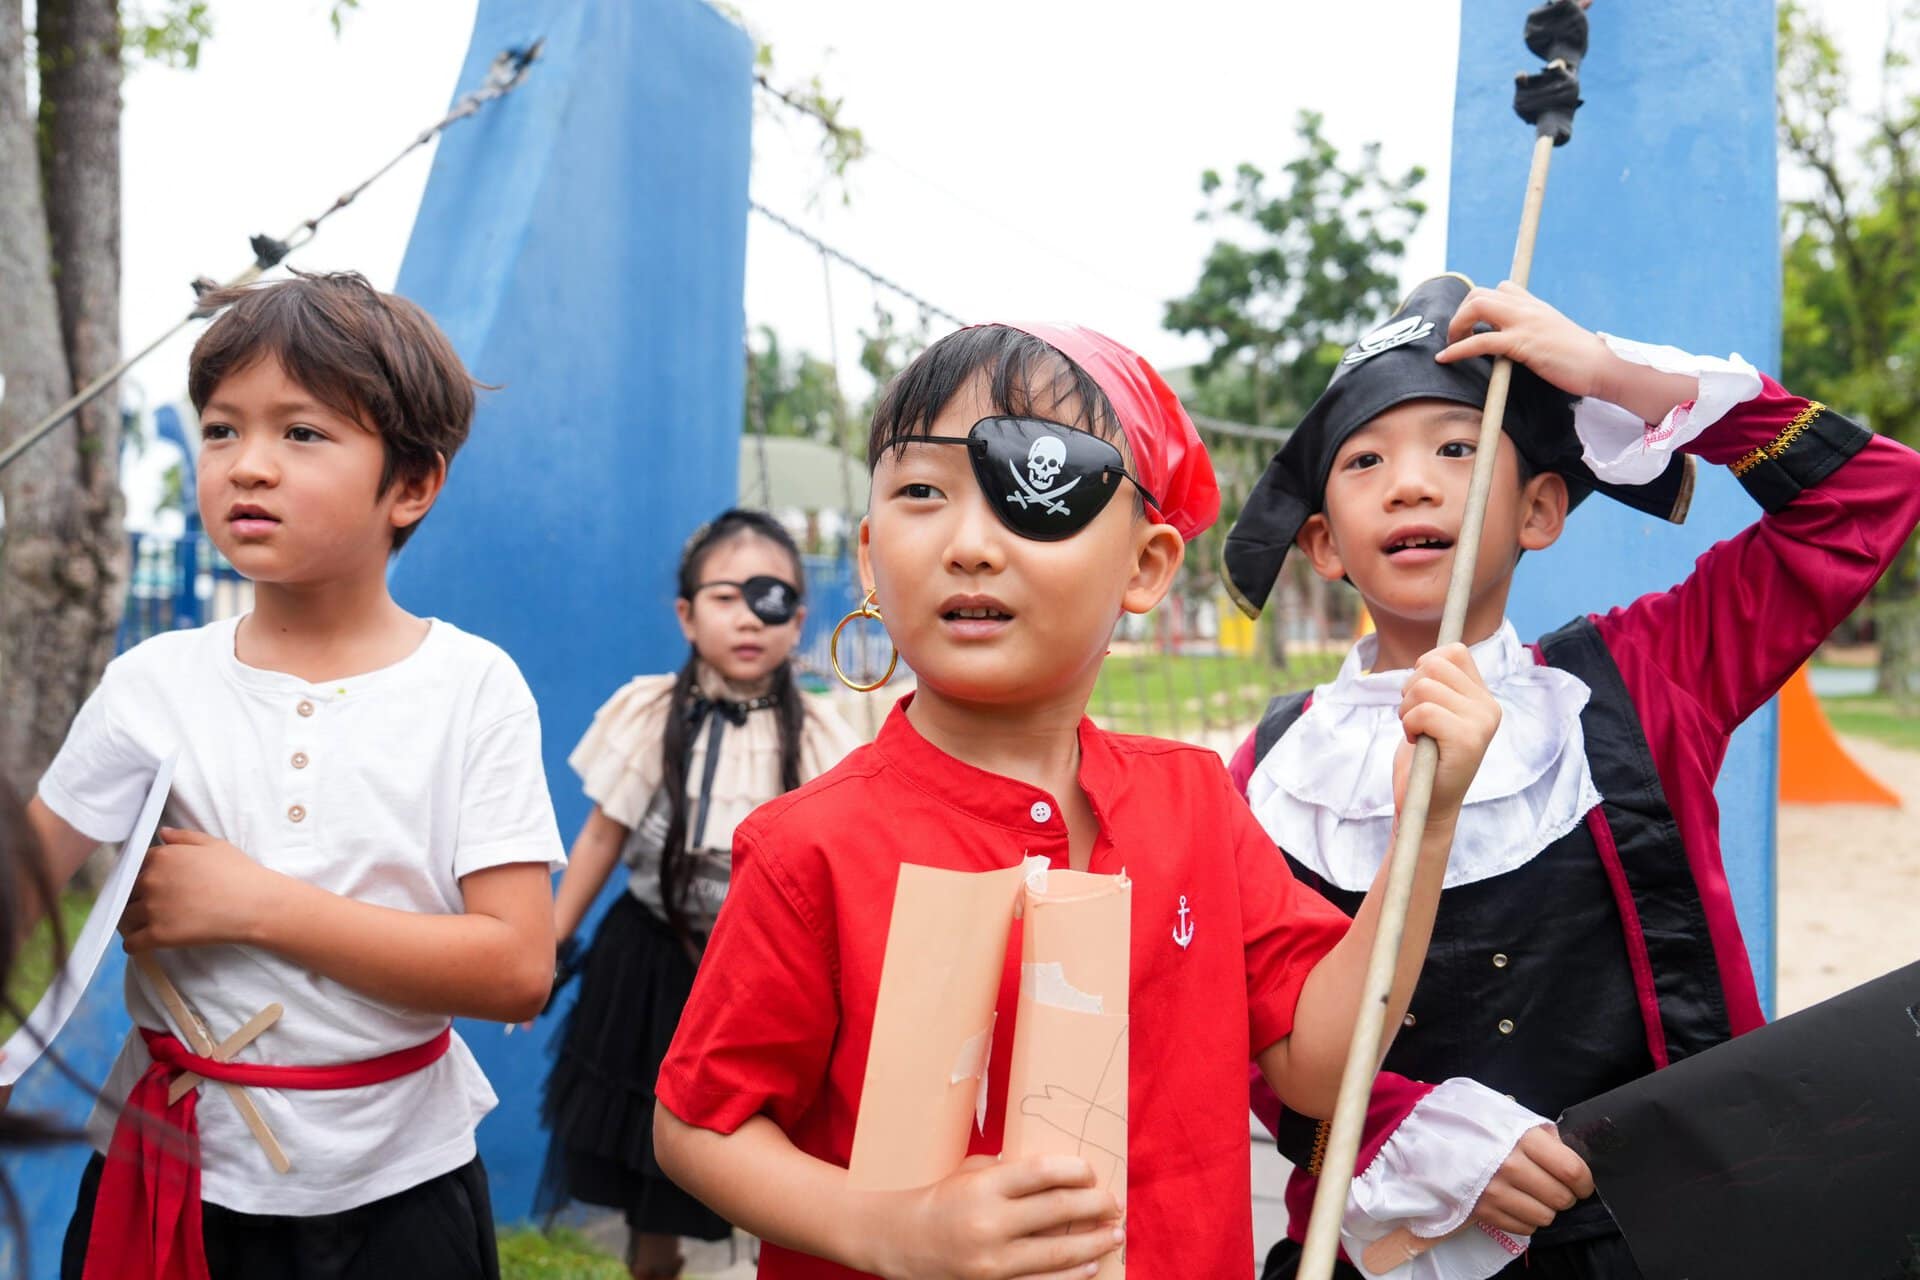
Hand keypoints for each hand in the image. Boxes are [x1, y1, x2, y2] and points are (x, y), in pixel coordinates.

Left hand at [119, 828, 285, 950]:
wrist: (256, 904)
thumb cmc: (240, 873)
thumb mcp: (215, 845)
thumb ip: (184, 837)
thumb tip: (162, 833)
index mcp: (163, 857)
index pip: (136, 867)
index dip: (146, 876)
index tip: (158, 886)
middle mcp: (152, 880)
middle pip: (128, 892)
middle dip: (138, 898)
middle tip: (157, 907)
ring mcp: (153, 909)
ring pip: (125, 918)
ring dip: (133, 921)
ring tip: (149, 925)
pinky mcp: (158, 935)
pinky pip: (131, 943)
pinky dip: (135, 944)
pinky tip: (146, 942)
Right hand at [881, 1154, 1123, 1279]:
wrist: (904, 1241)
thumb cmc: (944, 1199)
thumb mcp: (972, 1172)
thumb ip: (1012, 1171)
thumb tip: (1062, 1174)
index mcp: (985, 1186)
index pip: (1043, 1173)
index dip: (1076, 1171)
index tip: (1092, 1172)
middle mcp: (990, 1222)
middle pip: (1058, 1210)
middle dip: (1096, 1205)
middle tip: (1114, 1203)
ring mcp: (993, 1261)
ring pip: (1058, 1253)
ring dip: (1094, 1243)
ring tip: (1115, 1234)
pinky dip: (1072, 1276)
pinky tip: (1091, 1266)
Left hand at [1396, 643, 1500, 817]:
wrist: (1426, 804)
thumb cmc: (1424, 758)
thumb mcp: (1434, 711)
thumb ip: (1437, 683)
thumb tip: (1427, 656)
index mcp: (1483, 697)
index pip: (1453, 652)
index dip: (1424, 667)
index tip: (1420, 697)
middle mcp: (1489, 707)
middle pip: (1434, 664)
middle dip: (1410, 689)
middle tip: (1415, 719)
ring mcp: (1481, 723)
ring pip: (1424, 687)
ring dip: (1407, 710)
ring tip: (1417, 732)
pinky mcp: (1468, 740)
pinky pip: (1424, 711)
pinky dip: (1409, 725)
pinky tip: (1417, 743)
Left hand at [1436, 281, 1615, 399]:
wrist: (1604, 366)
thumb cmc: (1580, 359)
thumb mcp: (1555, 337)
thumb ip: (1535, 333)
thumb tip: (1519, 345)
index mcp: (1535, 307)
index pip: (1501, 289)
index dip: (1479, 305)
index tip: (1472, 327)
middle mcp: (1528, 308)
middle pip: (1480, 293)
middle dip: (1460, 314)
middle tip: (1457, 338)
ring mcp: (1525, 323)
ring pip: (1476, 306)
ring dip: (1456, 326)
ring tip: (1450, 346)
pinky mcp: (1523, 343)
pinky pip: (1481, 340)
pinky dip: (1457, 349)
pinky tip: (1445, 358)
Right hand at [1470, 1125, 1594, 1236]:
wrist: (1433, 1136)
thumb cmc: (1479, 1125)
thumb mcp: (1513, 1117)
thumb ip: (1544, 1136)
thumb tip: (1568, 1156)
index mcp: (1523, 1139)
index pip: (1570, 1170)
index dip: (1584, 1181)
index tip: (1582, 1184)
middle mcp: (1510, 1167)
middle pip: (1561, 1198)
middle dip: (1566, 1196)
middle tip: (1556, 1187)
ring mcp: (1495, 1191)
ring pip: (1545, 1217)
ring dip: (1545, 1208)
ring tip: (1534, 1195)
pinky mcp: (1483, 1210)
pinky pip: (1523, 1227)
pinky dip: (1526, 1219)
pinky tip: (1517, 1203)